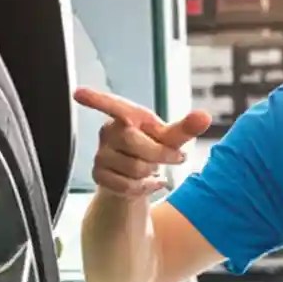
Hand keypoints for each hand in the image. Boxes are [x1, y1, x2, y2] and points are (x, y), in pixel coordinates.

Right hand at [73, 87, 211, 198]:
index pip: (111, 105)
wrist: (136, 179)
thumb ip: (185, 128)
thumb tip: (204, 116)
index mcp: (125, 117)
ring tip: (151, 170)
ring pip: (135, 168)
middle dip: (161, 155)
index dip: (96, 99)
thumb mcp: (169, 137)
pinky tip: (146, 184)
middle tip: (173, 158)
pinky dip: (144, 188)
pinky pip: (127, 185)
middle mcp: (109, 132)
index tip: (78, 93)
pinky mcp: (98, 176)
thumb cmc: (151, 149)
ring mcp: (101, 155)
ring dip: (151, 173)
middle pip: (136, 143)